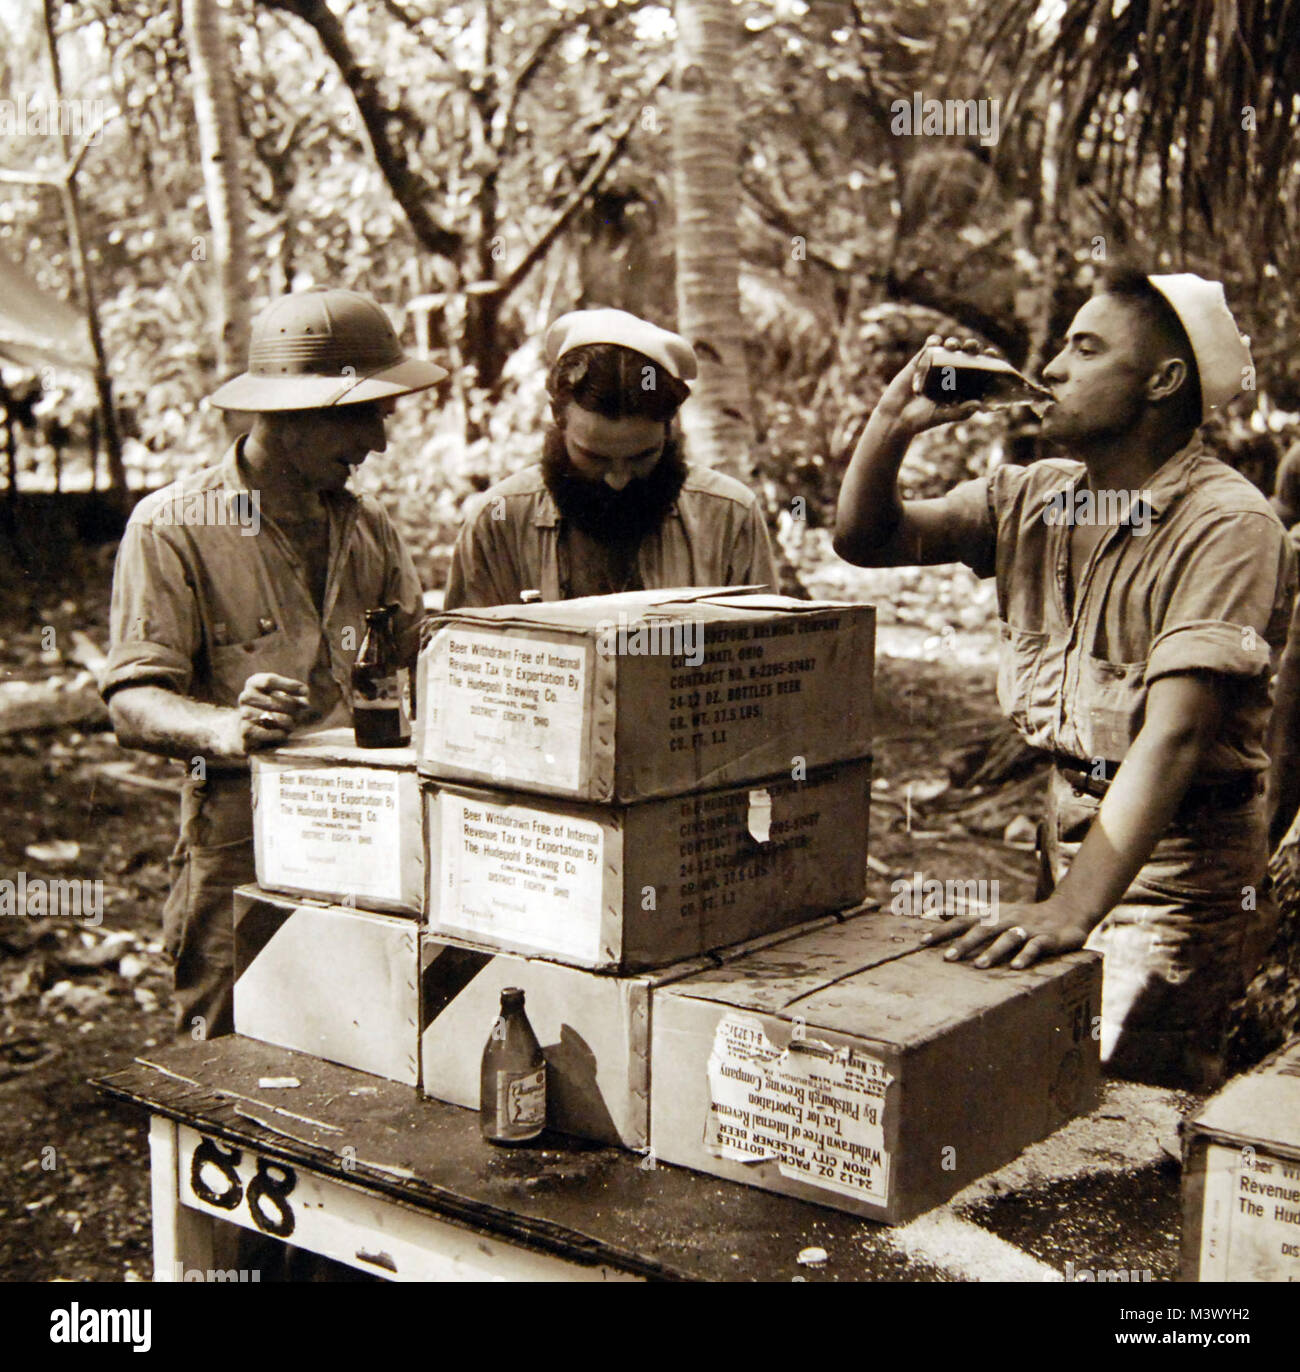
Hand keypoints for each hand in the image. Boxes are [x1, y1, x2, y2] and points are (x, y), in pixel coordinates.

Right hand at [228, 672, 309, 752]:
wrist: (254, 731)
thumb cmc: (278, 710)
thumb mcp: (289, 700)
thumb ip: (298, 700)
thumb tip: (305, 704)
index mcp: (255, 683)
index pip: (269, 681)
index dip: (289, 686)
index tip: (305, 692)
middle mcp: (246, 696)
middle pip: (271, 701)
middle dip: (290, 708)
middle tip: (300, 713)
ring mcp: (243, 713)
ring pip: (267, 717)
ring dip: (285, 722)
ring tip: (292, 724)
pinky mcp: (245, 731)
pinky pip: (261, 732)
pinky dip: (275, 733)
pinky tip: (284, 733)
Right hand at [875, 335, 996, 435]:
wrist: (895, 418)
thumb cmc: (920, 420)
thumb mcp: (942, 416)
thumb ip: (959, 412)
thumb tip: (977, 404)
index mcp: (961, 386)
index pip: (979, 369)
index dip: (987, 360)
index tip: (992, 354)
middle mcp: (950, 374)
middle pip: (966, 355)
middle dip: (972, 347)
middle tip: (972, 347)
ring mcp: (935, 366)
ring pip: (949, 348)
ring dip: (954, 343)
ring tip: (953, 346)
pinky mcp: (919, 362)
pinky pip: (929, 346)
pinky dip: (933, 341)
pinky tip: (936, 342)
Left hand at [918, 896, 1093, 970]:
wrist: (1067, 911)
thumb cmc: (1023, 917)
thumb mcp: (995, 913)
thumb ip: (968, 914)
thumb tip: (938, 911)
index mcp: (993, 914)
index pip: (963, 920)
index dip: (943, 930)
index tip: (922, 942)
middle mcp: (1007, 919)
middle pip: (982, 929)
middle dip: (964, 943)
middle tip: (947, 958)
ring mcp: (1028, 928)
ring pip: (1007, 938)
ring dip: (993, 951)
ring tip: (978, 966)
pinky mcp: (1048, 939)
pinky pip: (1035, 947)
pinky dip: (1025, 956)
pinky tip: (1016, 968)